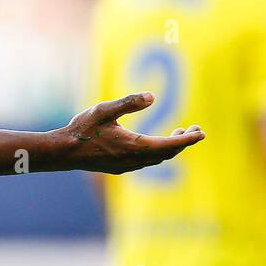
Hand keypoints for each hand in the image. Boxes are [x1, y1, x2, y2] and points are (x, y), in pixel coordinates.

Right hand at [63, 93, 203, 173]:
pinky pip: (146, 163)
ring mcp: (127, 166)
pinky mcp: (119, 168)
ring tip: (179, 133)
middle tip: (195, 130)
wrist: (63, 152)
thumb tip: (153, 97)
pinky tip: (154, 145)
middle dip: (183, 142)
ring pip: (157, 159)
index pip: (170, 144)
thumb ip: (129, 102)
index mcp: (135, 145)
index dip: (188, 139)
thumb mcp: (104, 110)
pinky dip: (157, 153)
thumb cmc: (82, 129)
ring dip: (170, 147)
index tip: (201, 133)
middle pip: (167, 153)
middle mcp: (134, 159)